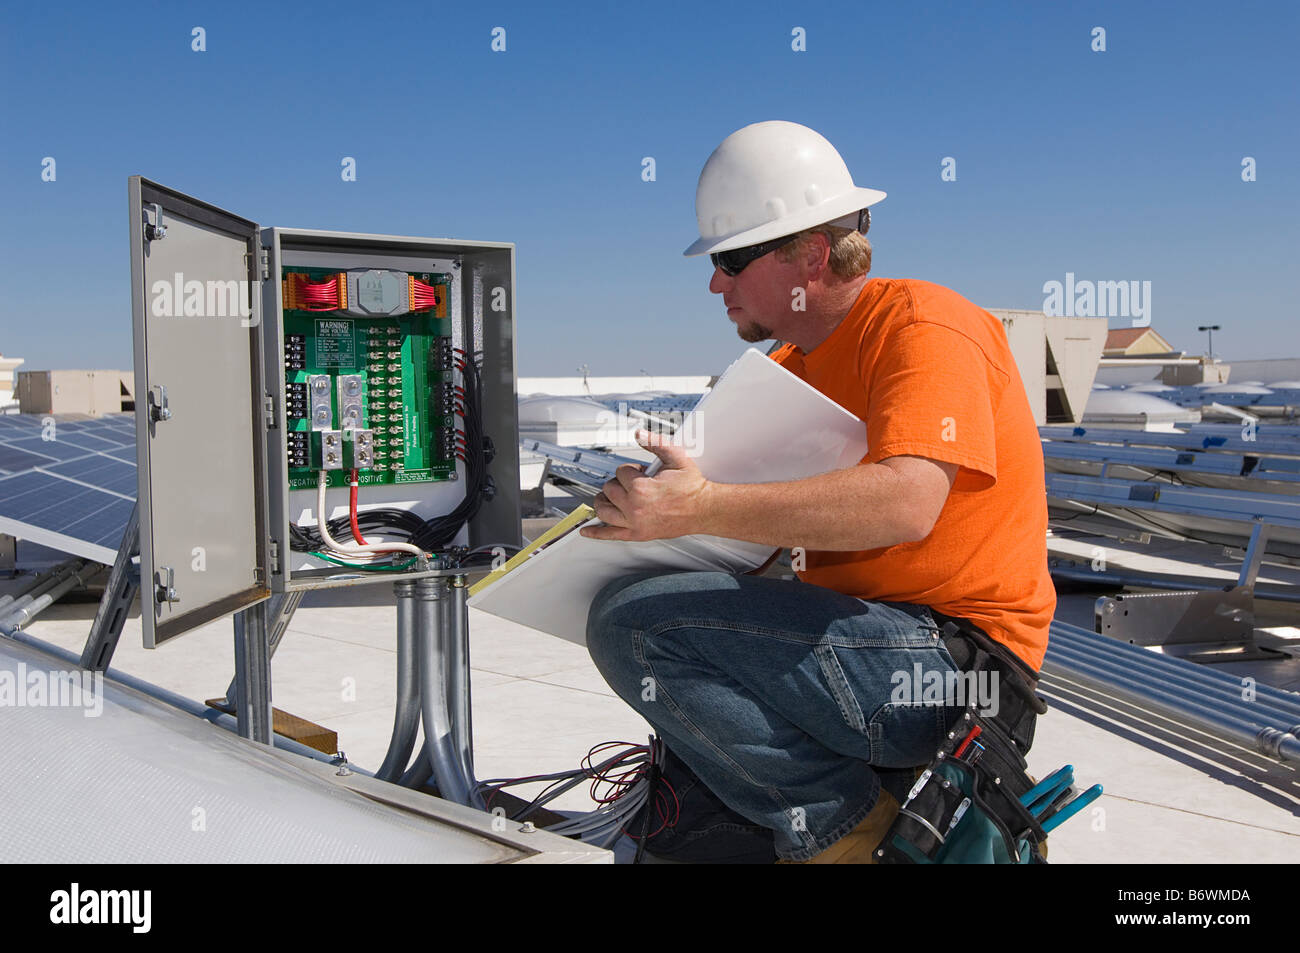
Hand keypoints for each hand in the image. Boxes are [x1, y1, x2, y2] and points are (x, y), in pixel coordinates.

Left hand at [579, 429, 710, 541]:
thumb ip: (655, 443)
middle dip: (618, 483)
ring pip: (604, 510)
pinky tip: (587, 530)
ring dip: (604, 502)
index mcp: (642, 488)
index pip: (620, 472)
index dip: (630, 470)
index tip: (641, 473)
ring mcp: (634, 523)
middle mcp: (634, 507)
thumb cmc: (692, 487)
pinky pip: (610, 535)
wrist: (704, 509)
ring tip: (610, 497)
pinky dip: (596, 533)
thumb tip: (639, 434)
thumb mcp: (676, 458)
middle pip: (609, 490)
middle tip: (631, 483)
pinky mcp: (637, 534)